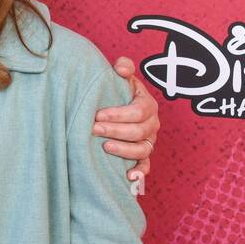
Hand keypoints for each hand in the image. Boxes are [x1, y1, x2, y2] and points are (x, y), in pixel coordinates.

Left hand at [93, 56, 159, 179]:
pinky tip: (128, 176)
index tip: (97, 115)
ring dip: (124, 150)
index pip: (138, 111)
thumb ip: (123, 67)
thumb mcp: (121, 77)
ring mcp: (148, 141)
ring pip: (142, 149)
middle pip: (138, 131)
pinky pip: (146, 166)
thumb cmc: (117, 92)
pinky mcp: (143, 156)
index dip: (118, 114)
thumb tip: (121, 68)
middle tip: (93, 129)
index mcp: (148, 105)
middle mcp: (151, 125)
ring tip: (104, 147)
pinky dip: (139, 172)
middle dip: (115, 130)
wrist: (116, 107)